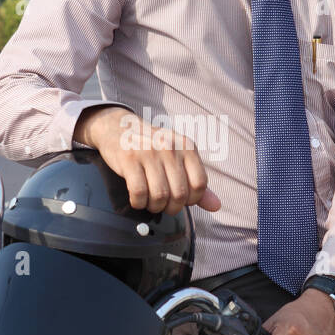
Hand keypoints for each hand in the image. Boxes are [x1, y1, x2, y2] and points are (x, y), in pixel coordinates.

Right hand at [74, 106, 221, 216]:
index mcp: (187, 146)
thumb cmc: (152, 147)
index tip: (181, 200)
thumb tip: (216, 206)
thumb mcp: (178, 158)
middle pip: (180, 194)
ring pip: (160, 196)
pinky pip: (139, 193)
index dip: (192, 200)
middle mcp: (170, 147)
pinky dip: (138, 203)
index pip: (200, 184)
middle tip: (163, 205)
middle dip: (172, 207)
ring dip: (155, 207)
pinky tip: (137, 199)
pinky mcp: (129, 159)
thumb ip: (196, 182)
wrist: (118, 127)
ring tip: (150, 202)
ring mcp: (149, 152)